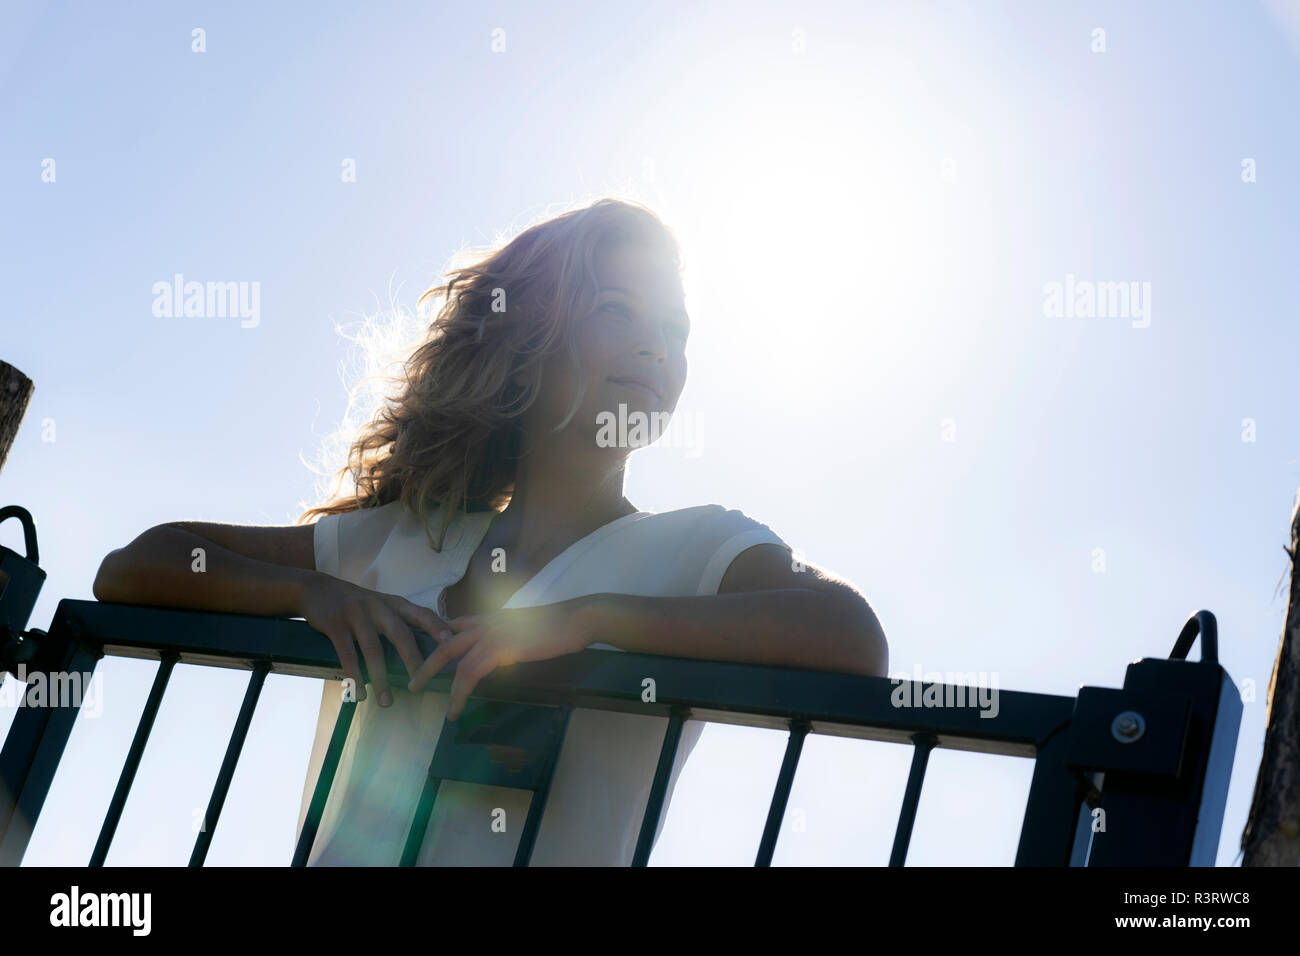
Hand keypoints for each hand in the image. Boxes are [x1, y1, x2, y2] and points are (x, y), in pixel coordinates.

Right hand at [298, 572, 449, 706]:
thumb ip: (403, 620)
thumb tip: (434, 643)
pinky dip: (354, 675)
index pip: (423, 614)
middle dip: (413, 660)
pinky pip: (347, 654)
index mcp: (395, 603)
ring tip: (386, 702)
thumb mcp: (383, 604)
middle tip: (422, 684)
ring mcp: (357, 614)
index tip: (452, 646)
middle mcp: (379, 606)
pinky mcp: (335, 624)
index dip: (439, 628)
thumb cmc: (357, 604)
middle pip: (400, 634)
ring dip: (380, 678)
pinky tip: (358, 693)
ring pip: (373, 649)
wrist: (316, 588)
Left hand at [405, 596, 598, 719]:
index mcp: (493, 617)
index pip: (457, 625)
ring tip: (422, 693)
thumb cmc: (562, 626)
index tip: (429, 657)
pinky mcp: (500, 648)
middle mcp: (487, 622)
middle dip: (425, 661)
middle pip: (444, 640)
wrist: (577, 620)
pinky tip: (455, 707)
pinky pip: (470, 673)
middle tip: (413, 680)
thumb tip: (506, 653)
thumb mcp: (529, 630)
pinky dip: (459, 692)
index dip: (440, 640)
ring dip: (434, 677)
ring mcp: (492, 633)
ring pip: (451, 656)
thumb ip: (511, 639)